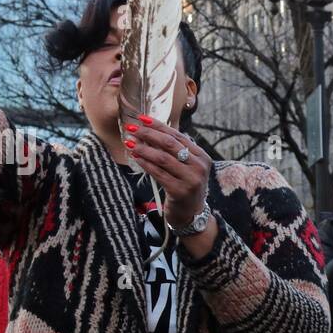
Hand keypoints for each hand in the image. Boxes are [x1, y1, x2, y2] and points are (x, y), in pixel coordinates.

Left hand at [126, 117, 213, 231]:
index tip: (142, 119)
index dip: (159, 126)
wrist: (191, 213)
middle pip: (170, 144)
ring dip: (144, 149)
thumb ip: (174, 151)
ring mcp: (190, 180)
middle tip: (132, 128)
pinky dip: (146, 164)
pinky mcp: (179, 191)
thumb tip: (148, 132)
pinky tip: (136, 158)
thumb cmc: (185, 186)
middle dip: (149, 134)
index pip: (178, 136)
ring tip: (130, 143)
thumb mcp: (186, 167)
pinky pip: (158, 173)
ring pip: (163, 158)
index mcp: (201, 156)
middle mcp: (199, 166)